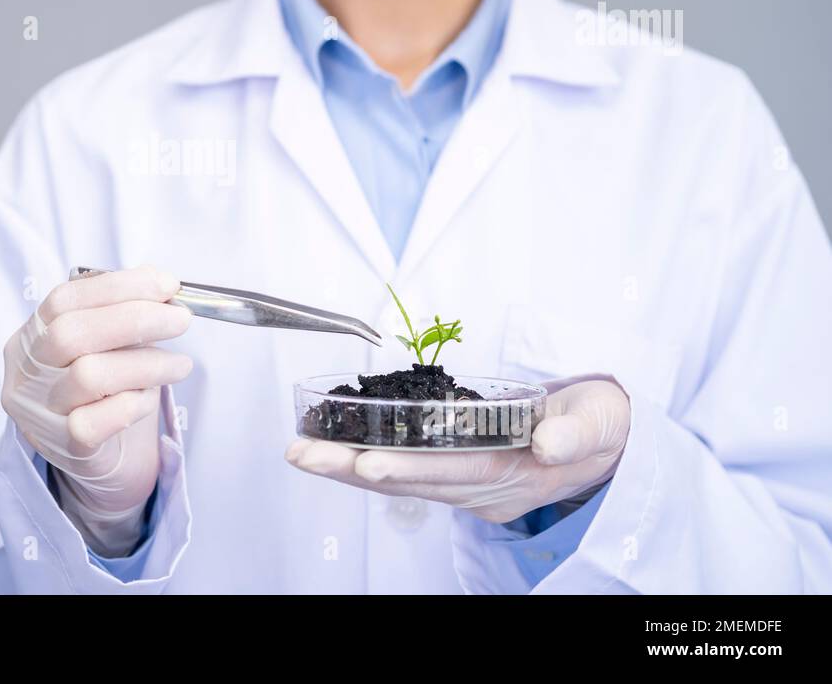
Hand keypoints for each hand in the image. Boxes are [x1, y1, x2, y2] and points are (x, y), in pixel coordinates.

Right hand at [1, 264, 192, 553]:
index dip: (117, 286)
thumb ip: (124, 310)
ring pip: (88, 375)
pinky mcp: (64, 447)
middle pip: (70, 333)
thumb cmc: (107, 390)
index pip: (64, 299)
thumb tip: (159, 281)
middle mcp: (25, 374)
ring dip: (145, 363)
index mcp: (30, 338)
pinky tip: (149, 399)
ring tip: (179, 365)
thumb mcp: (110, 345)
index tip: (166, 285)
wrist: (104, 456)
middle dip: (134, 319)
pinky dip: (131, 405)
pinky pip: (96, 422)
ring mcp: (40, 413)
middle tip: (180, 319)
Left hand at [285, 379, 629, 523]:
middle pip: (412, 481)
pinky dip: (370, 464)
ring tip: (303, 452)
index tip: (365, 462)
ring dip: (349, 469)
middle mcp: (487, 489)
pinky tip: (338, 451)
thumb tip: (549, 443)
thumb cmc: (602, 423)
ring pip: (402, 481)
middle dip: (351, 469)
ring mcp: (473, 487)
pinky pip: (409, 472)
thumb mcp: (601, 421)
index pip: (454, 472)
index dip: (408, 468)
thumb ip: (577, 432)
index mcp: (518, 475)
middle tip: (301, 454)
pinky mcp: (463, 474)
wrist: (610, 438)